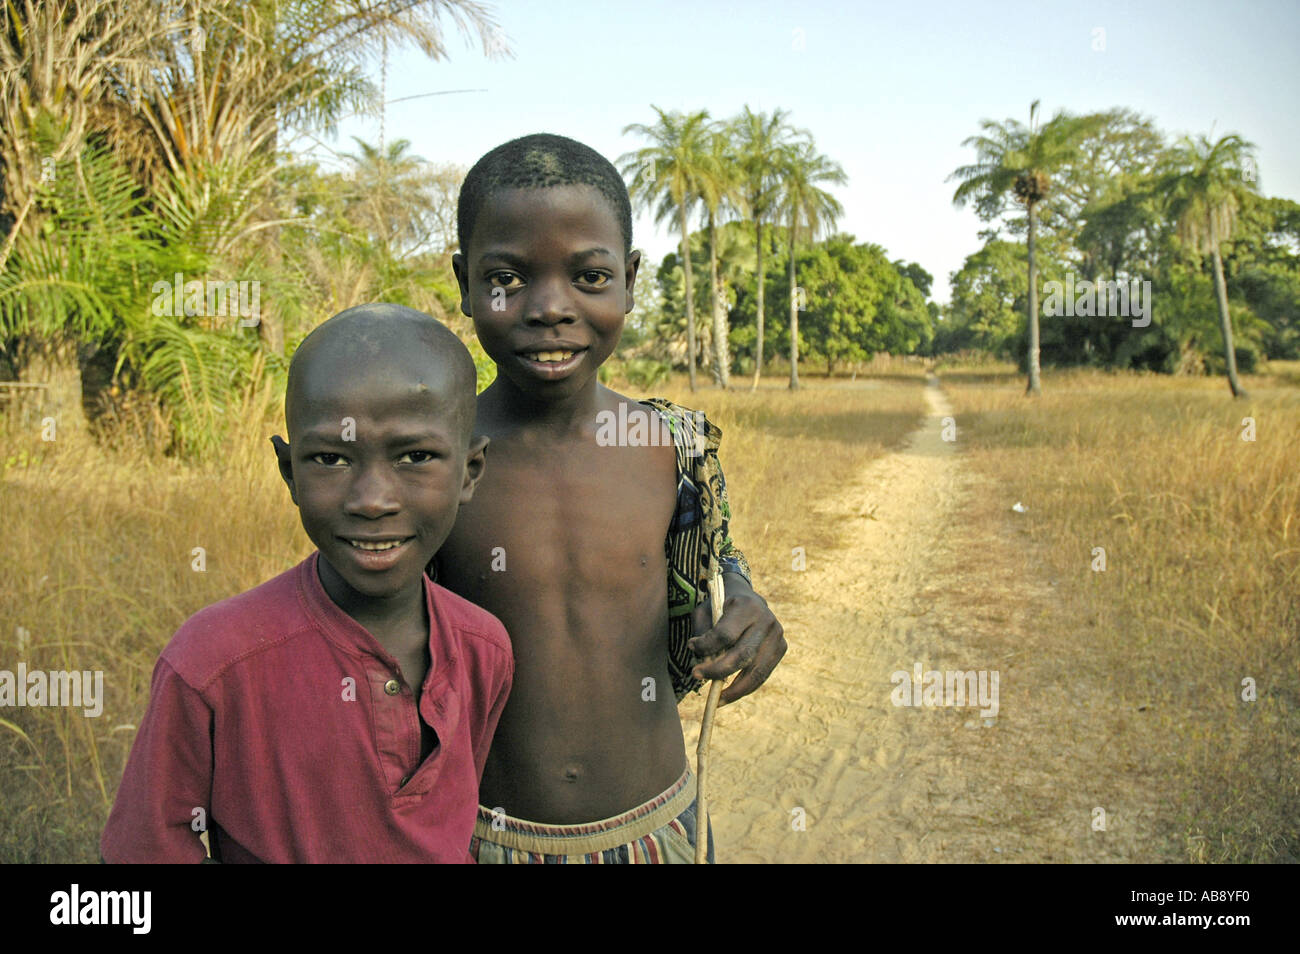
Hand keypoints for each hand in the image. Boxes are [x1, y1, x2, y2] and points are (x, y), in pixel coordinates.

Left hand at [688, 573, 785, 704]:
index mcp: (747, 606)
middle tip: (696, 676)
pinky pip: (762, 674)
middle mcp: (766, 621)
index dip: (706, 646)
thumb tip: (702, 661)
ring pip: (756, 671)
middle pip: (742, 655)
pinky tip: (730, 694)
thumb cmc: (722, 606)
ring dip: (735, 690)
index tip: (691, 647)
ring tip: (717, 700)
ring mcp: (777, 635)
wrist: (750, 598)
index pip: (725, 634)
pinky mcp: (781, 648)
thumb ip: (702, 632)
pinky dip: (746, 687)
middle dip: (718, 671)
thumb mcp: (706, 610)